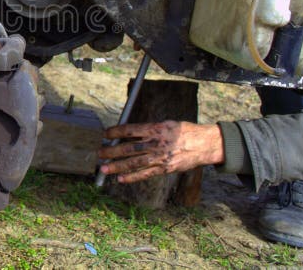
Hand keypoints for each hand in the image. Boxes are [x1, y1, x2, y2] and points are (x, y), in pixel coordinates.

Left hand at [98, 121, 223, 182]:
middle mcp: (156, 143)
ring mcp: (160, 157)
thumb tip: (129, 133)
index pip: (130, 130)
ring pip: (134, 163)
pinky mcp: (165, 169)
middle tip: (99, 153)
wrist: (204, 144)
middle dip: (112, 151)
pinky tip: (121, 179)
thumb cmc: (184, 131)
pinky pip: (145, 174)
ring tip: (104, 168)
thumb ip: (149, 129)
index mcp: (156, 128)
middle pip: (129, 148)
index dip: (115, 132)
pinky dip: (132, 177)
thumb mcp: (166, 124)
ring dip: (117, 166)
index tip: (105, 134)